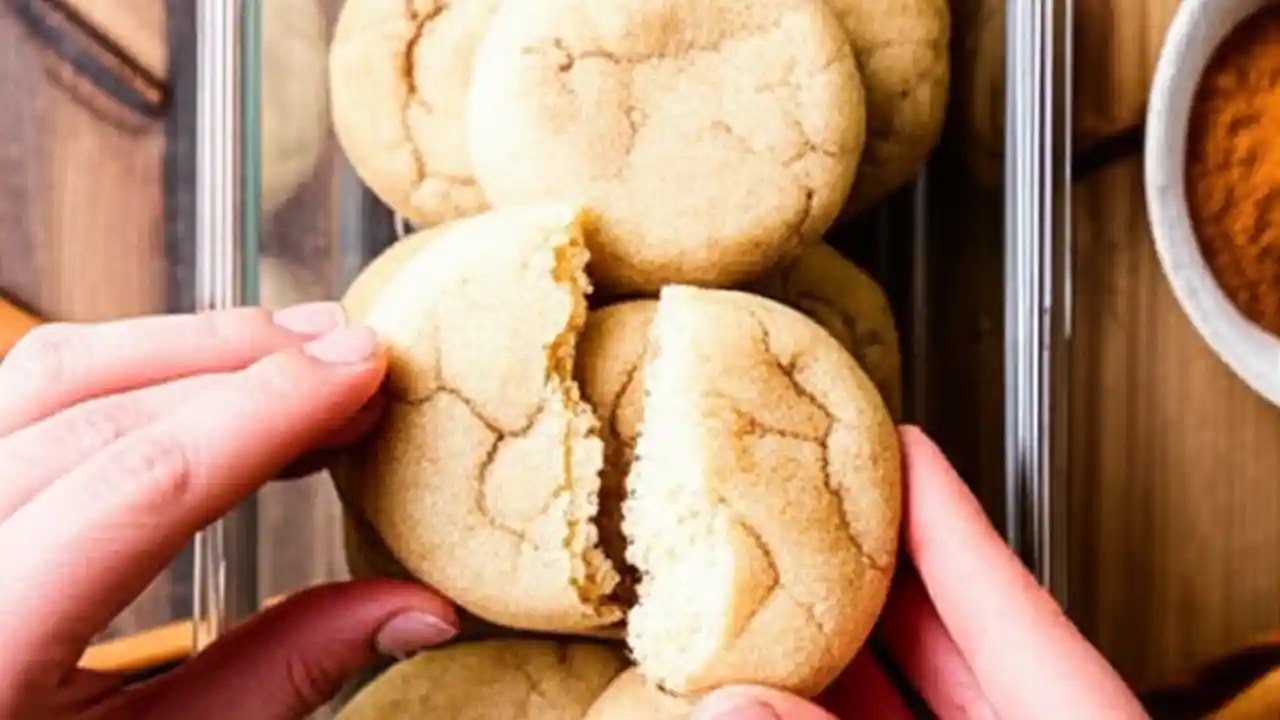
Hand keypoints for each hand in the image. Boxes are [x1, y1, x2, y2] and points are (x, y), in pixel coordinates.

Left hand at [0, 305, 458, 719]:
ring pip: (52, 370)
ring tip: (300, 350)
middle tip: (355, 355)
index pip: (138, 483)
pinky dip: (137, 368)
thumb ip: (286, 673)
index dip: (266, 412)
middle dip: (242, 364)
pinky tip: (214, 378)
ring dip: (191, 346)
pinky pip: (32, 388)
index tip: (362, 372)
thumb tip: (422, 608)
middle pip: (93, 403)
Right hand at [688, 427, 1147, 719]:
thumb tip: (732, 706)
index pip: (1000, 585)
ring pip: (908, 687)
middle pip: (945, 626)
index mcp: (1081, 717)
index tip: (892, 434)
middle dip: (859, 566)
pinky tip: (772, 694)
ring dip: (828, 649)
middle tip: (793, 504)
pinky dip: (830, 710)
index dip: (937, 502)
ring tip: (757, 596)